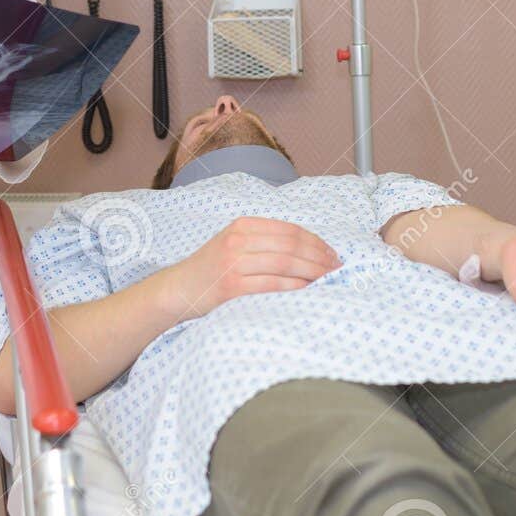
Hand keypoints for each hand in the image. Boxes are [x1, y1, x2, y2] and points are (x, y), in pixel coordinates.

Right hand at [159, 217, 340, 319]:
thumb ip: (265, 242)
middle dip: (319, 257)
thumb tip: (310, 251)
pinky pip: (273, 284)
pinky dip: (295, 287)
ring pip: (286, 263)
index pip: (290, 230)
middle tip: (337, 268)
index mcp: (243, 225)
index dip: (317, 242)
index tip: (333, 254)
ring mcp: (234, 263)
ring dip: (312, 272)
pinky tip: (308, 290)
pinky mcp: (232, 286)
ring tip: (328, 279)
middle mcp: (238, 240)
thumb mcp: (235, 243)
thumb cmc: (212, 269)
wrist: (178, 289)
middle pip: (292, 245)